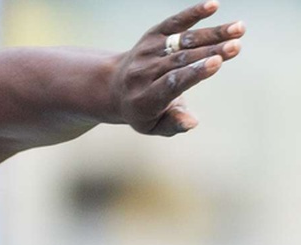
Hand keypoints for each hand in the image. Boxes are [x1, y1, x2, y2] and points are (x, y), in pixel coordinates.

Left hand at [112, 1, 243, 135]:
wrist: (114, 87)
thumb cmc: (144, 110)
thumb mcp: (155, 125)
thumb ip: (173, 124)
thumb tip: (192, 122)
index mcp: (144, 98)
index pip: (171, 83)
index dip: (194, 73)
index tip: (216, 63)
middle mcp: (143, 73)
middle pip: (181, 60)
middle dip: (210, 52)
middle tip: (236, 46)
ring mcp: (146, 52)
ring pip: (182, 41)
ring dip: (212, 34)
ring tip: (239, 28)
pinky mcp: (152, 36)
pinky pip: (173, 23)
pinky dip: (192, 14)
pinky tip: (213, 6)